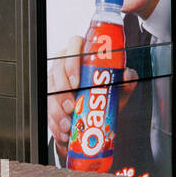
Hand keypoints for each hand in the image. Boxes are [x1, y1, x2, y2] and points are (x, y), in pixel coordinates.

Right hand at [48, 36, 136, 159]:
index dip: (71, 63)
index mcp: (84, 54)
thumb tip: (126, 74)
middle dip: (61, 92)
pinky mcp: (49, 97)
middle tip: (71, 107)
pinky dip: (54, 122)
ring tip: (67, 124)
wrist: (101, 113)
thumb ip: (129, 78)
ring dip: (56, 110)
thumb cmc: (110, 92)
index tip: (76, 82)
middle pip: (57, 71)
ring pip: (49, 91)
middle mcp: (67, 64)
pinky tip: (62, 131)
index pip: (74, 45)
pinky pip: (46, 108)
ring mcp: (55, 80)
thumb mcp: (122, 86)